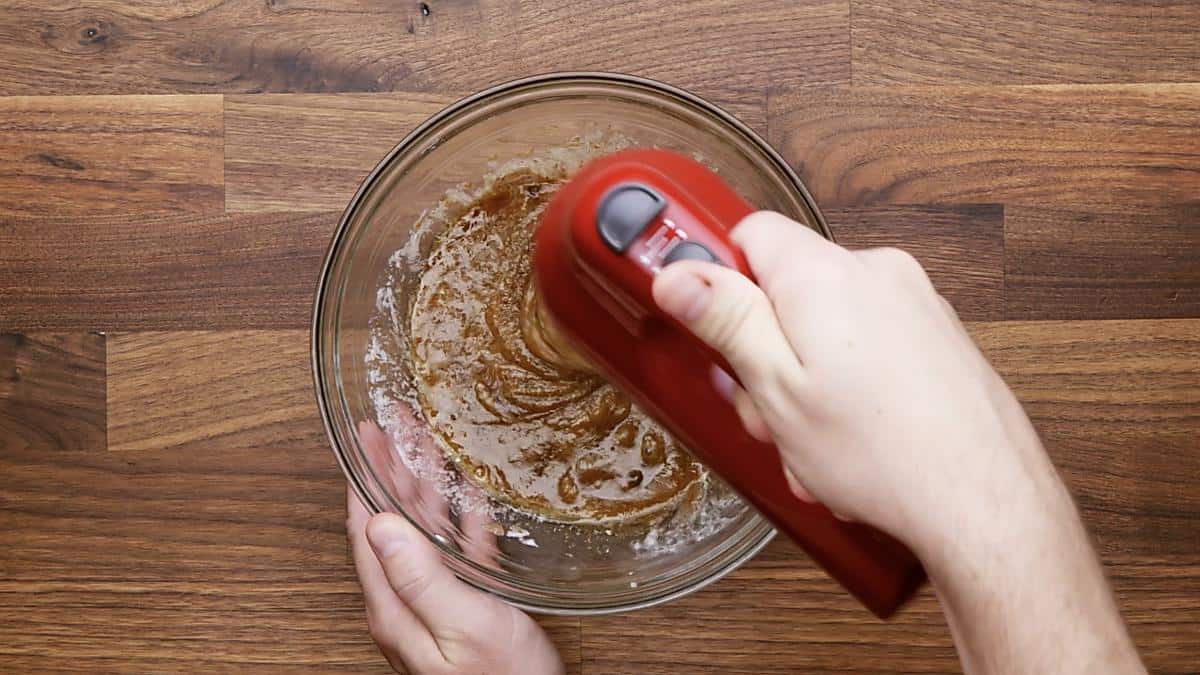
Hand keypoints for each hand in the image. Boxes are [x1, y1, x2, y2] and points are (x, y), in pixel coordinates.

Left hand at [347, 420, 561, 674]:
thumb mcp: (463, 626)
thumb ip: (420, 576)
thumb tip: (379, 524)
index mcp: (396, 605)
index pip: (367, 527)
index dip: (364, 476)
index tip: (364, 436)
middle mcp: (410, 601)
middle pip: (392, 520)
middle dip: (391, 468)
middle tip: (394, 424)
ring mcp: (439, 603)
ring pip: (424, 529)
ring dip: (423, 483)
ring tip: (423, 442)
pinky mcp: (470, 607)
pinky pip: (458, 549)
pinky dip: (461, 515)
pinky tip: (467, 492)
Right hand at [652, 211, 1143, 673]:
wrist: (985, 502)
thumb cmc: (883, 454)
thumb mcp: (776, 389)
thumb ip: (726, 320)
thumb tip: (676, 272)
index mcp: (825, 274)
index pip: (749, 233)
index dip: (720, 279)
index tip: (711, 328)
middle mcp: (877, 272)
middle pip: (789, 288)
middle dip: (765, 349)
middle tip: (766, 410)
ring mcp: (917, 304)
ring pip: (829, 325)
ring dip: (807, 379)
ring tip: (813, 443)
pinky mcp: (941, 339)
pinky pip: (871, 347)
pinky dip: (852, 388)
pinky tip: (853, 443)